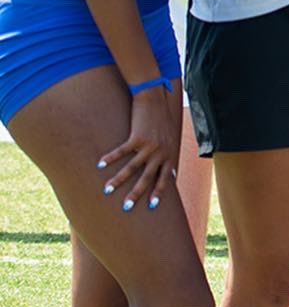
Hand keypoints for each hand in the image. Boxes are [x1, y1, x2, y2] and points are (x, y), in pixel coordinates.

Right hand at [98, 85, 178, 210]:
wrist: (155, 99)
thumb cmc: (161, 120)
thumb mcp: (170, 138)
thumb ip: (168, 155)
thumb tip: (171, 172)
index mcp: (169, 153)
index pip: (165, 178)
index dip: (158, 192)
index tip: (151, 206)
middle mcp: (161, 151)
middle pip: (148, 177)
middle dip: (136, 193)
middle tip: (125, 207)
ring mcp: (150, 145)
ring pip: (132, 167)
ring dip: (118, 180)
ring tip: (107, 190)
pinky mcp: (137, 136)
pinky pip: (122, 152)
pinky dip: (110, 158)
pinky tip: (100, 164)